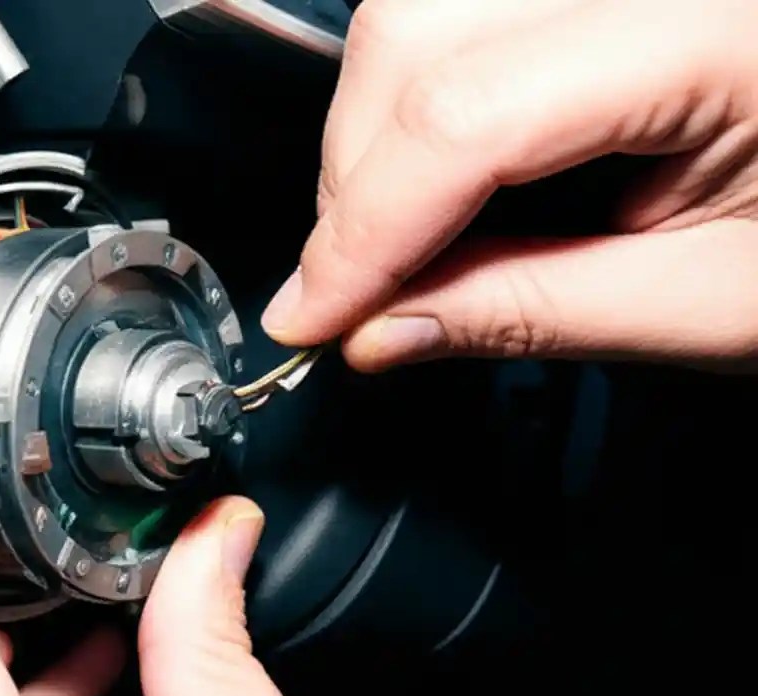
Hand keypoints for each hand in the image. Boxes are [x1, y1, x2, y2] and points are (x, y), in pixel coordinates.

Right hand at [262, 0, 757, 371]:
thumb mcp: (719, 299)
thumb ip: (534, 313)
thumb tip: (380, 331)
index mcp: (714, 28)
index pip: (467, 115)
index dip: (363, 228)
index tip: (311, 317)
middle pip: (411, 38)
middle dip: (356, 185)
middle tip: (361, 295)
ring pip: (408, 15)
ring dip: (372, 140)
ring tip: (410, 240)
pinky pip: (448, 16)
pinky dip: (411, 104)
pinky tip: (441, 180)